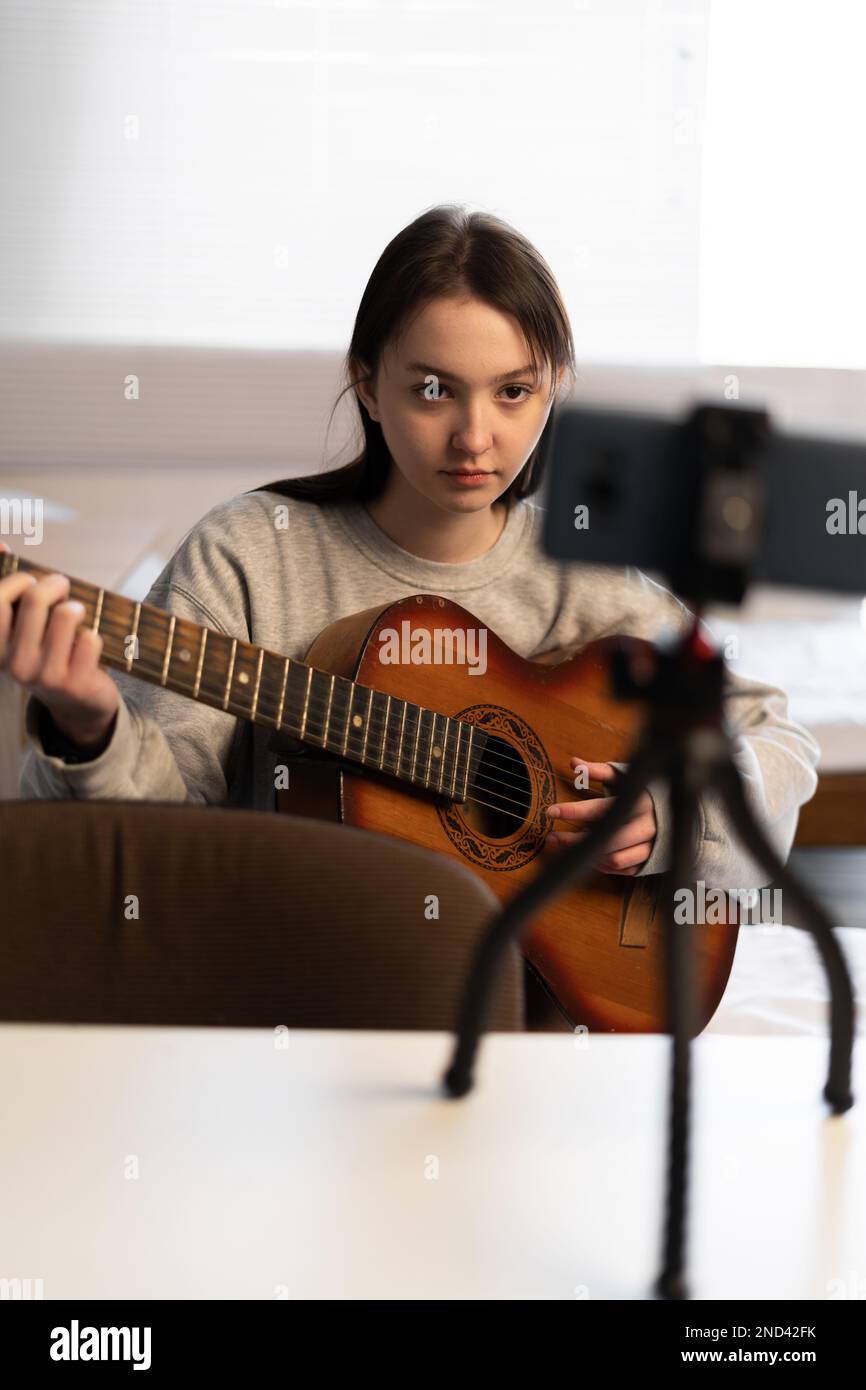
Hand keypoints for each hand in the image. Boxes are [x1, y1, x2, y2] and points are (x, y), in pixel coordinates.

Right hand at [0, 542, 118, 744]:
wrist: (78, 704)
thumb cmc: (49, 653)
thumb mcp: (23, 626)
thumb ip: (10, 590)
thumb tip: (1, 545)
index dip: (19, 580)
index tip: (32, 581)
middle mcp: (14, 665)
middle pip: (36, 599)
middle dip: (55, 584)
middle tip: (63, 586)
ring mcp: (44, 676)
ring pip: (66, 615)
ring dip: (76, 608)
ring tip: (76, 614)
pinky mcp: (75, 684)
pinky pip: (91, 639)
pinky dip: (95, 635)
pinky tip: (88, 645)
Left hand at [545, 756, 657, 874]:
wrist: (684, 812)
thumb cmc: (647, 792)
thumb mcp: (626, 777)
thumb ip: (600, 771)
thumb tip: (574, 762)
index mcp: (641, 801)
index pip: (602, 809)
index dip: (575, 811)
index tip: (552, 811)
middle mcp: (648, 825)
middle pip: (606, 839)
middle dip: (575, 840)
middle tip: (553, 838)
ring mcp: (651, 846)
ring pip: (614, 858)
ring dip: (589, 855)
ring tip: (568, 848)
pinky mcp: (651, 861)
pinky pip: (622, 869)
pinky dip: (603, 865)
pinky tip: (590, 856)